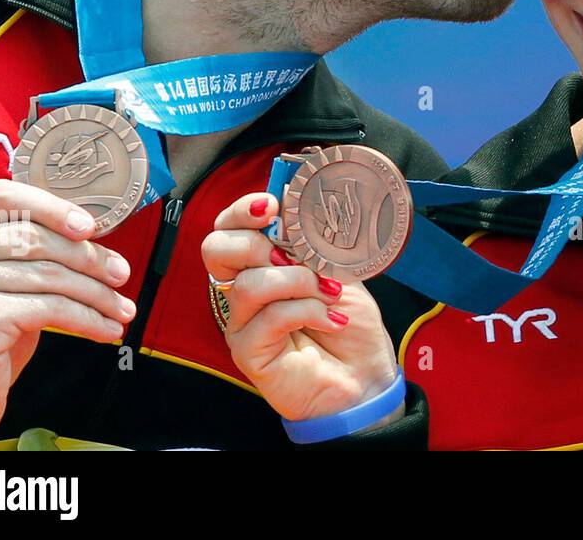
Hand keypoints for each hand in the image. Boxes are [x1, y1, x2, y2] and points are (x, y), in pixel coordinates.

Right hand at [0, 180, 135, 448]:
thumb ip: (21, 256)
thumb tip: (89, 238)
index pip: (2, 198)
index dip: (52, 206)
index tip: (90, 227)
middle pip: (34, 238)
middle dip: (89, 257)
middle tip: (121, 275)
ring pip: (49, 274)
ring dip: (97, 294)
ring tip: (122, 309)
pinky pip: (52, 308)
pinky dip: (88, 319)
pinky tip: (105, 330)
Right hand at [202, 193, 402, 428]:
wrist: (366, 375)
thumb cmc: (350, 322)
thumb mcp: (338, 271)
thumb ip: (313, 245)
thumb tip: (295, 213)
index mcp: (262, 262)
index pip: (229, 227)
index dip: (242, 210)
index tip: (272, 206)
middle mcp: (243, 289)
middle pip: (216, 249)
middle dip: (259, 244)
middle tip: (297, 257)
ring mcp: (241, 321)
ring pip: (249, 283)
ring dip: (299, 282)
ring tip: (329, 295)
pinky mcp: (247, 351)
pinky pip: (269, 317)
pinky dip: (307, 311)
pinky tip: (330, 320)